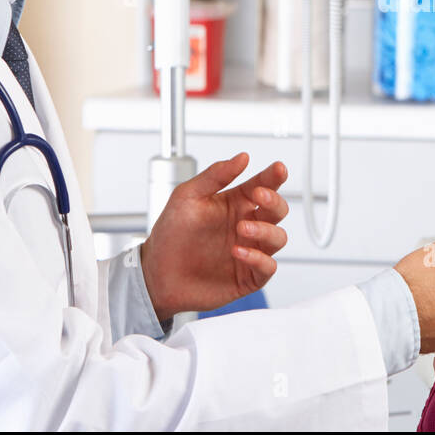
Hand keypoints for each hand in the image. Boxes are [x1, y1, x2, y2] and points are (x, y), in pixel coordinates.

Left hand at [139, 153, 288, 321]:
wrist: (156, 275)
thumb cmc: (171, 235)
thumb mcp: (187, 197)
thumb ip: (215, 175)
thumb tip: (242, 157)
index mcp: (235, 204)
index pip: (263, 185)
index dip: (274, 176)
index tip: (278, 169)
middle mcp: (246, 225)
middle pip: (278, 210)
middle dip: (274, 201)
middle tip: (260, 196)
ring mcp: (250, 251)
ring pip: (278, 237)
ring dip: (266, 230)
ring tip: (242, 227)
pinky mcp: (247, 276)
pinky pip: (267, 267)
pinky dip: (259, 259)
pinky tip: (238, 252)